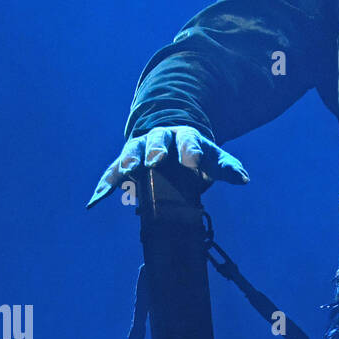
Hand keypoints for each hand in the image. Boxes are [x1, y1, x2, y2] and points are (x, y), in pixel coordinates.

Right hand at [86, 125, 249, 208]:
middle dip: (155, 150)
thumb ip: (226, 167)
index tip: (192, 162)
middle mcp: (160, 138)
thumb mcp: (212, 158)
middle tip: (154, 161)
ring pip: (132, 152)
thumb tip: (243, 179)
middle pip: (156, 140)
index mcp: (185, 136)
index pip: (189, 141)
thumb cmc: (195, 154)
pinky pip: (112, 173)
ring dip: (127, 163)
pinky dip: (104, 185)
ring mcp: (140, 148)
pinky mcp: (124, 162)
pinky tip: (95, 201)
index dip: (190, 151)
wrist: (171, 142)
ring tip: (125, 173)